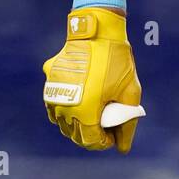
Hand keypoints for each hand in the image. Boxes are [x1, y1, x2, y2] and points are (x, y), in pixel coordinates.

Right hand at [42, 7, 142, 152]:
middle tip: (106, 125)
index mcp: (85, 111)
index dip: (104, 142)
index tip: (112, 136)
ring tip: (94, 113)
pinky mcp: (49, 83)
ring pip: (62, 122)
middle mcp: (64, 107)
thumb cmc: (116, 61)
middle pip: (75, 134)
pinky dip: (66, 110)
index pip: (91, 141)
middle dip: (92, 134)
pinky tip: (80, 104)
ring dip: (77, 124)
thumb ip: (128, 123)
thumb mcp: (130, 91)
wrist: (97, 31)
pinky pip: (54, 106)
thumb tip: (123, 147)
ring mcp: (53, 94)